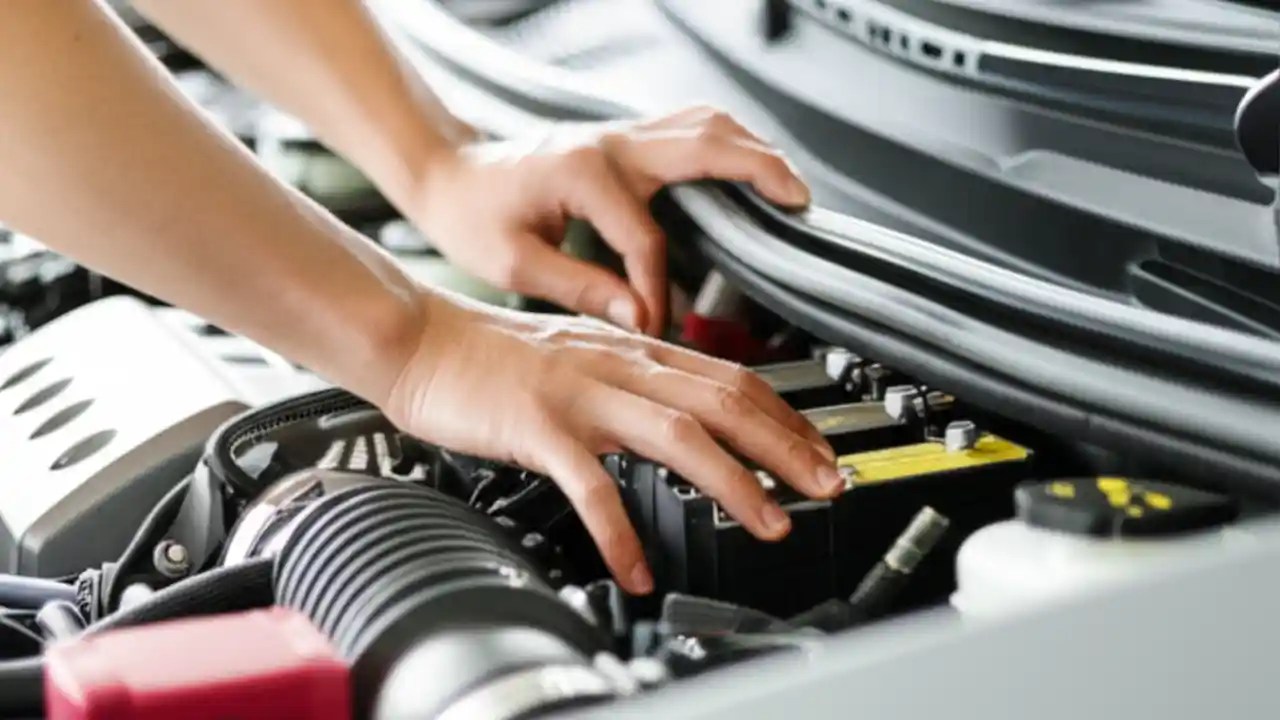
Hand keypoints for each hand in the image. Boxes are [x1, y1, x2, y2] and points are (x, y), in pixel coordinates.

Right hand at [383, 289, 838, 594]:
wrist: (422, 340)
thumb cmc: (497, 355)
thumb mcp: (584, 355)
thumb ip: (637, 380)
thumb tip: (688, 410)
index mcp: (634, 350)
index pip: (731, 377)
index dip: (786, 416)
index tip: (820, 452)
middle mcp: (619, 367)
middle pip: (725, 401)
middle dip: (787, 447)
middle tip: (827, 486)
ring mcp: (581, 395)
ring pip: (679, 435)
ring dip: (735, 483)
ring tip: (769, 524)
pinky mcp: (539, 428)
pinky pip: (592, 485)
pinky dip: (622, 532)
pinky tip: (638, 569)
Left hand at [411, 106, 809, 335]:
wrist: (446, 175)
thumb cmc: (470, 214)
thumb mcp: (514, 262)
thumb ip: (580, 287)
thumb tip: (636, 317)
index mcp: (583, 174)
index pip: (647, 239)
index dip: (656, 289)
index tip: (654, 326)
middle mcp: (608, 145)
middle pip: (705, 145)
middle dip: (757, 173)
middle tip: (799, 203)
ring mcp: (617, 135)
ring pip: (704, 123)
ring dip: (750, 148)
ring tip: (787, 183)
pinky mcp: (620, 141)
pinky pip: (688, 129)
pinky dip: (726, 143)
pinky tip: (744, 166)